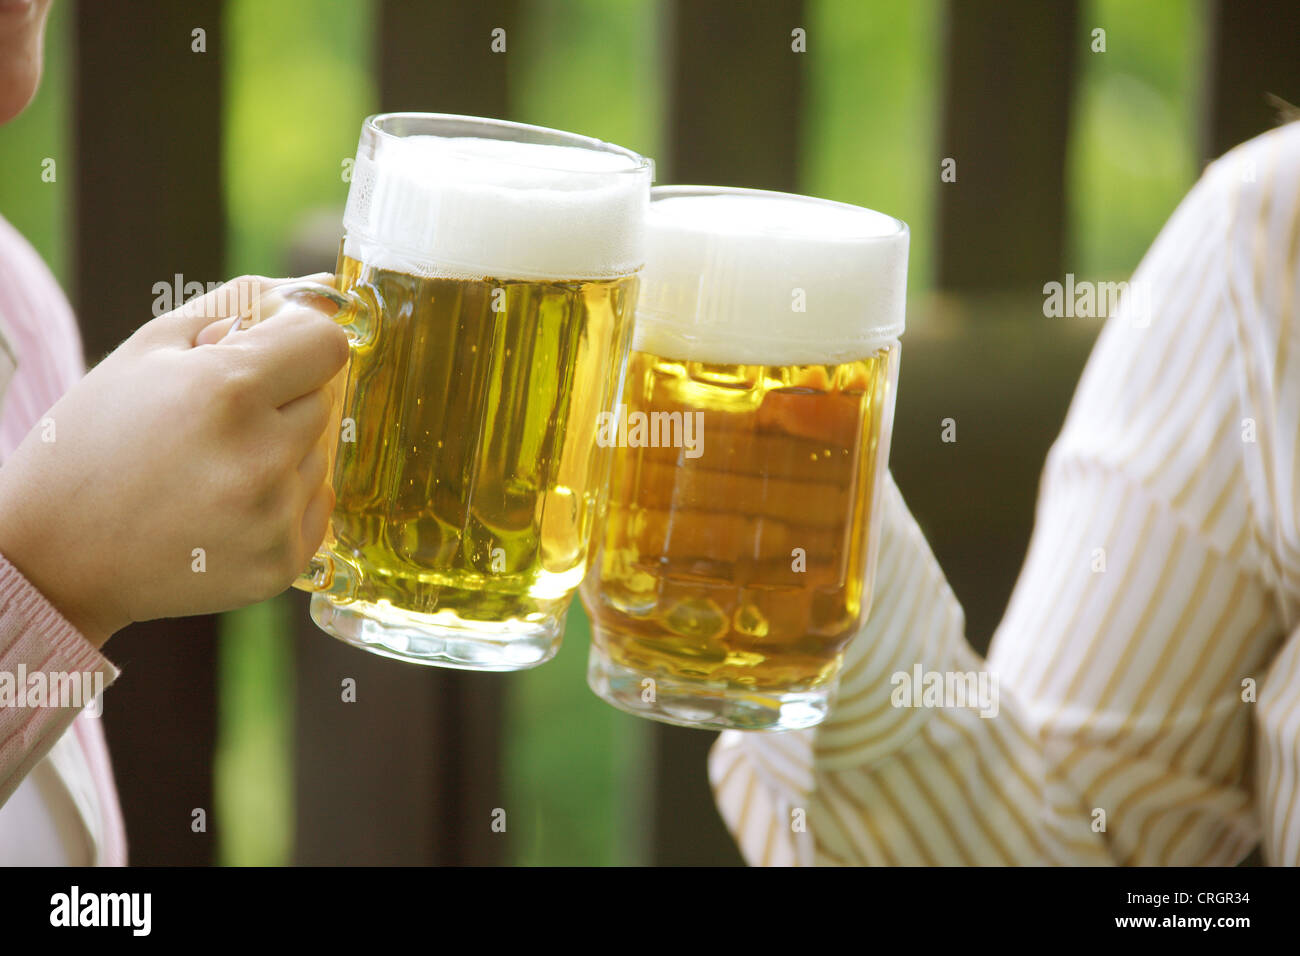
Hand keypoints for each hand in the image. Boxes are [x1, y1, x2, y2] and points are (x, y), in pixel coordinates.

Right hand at [0, 275, 349, 647]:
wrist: (54, 554)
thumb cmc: (96, 440)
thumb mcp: (149, 351)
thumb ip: (240, 307)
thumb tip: (322, 291)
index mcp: (226, 392)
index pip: (328, 342)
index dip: (299, 339)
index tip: (268, 350)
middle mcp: (260, 458)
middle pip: (326, 397)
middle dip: (283, 396)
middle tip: (216, 419)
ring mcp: (274, 518)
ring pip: (321, 453)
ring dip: (283, 450)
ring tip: (211, 468)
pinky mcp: (282, 564)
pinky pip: (317, 505)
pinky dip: (283, 500)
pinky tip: (225, 506)